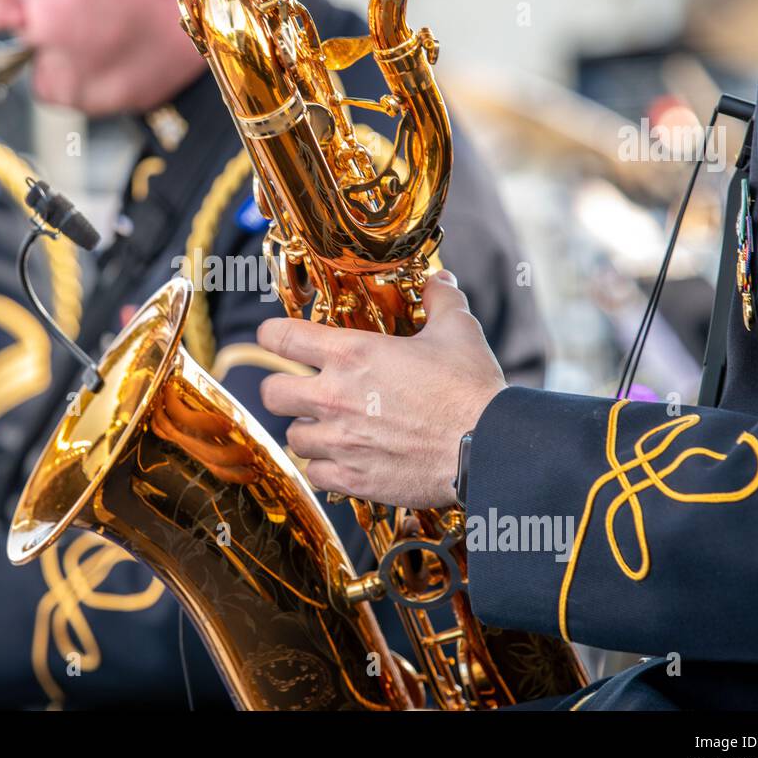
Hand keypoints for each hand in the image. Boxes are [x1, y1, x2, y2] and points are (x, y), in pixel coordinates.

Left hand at [257, 271, 505, 508]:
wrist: (486, 447)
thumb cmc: (470, 389)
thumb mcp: (458, 331)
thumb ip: (441, 300)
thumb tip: (439, 279)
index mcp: (350, 354)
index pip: (279, 337)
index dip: (274, 335)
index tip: (280, 338)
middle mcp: (334, 397)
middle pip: (271, 392)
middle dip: (283, 389)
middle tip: (304, 390)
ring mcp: (340, 441)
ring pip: (293, 437)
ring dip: (308, 430)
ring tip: (332, 427)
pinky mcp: (352, 477)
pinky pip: (316, 473)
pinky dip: (326, 467)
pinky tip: (347, 458)